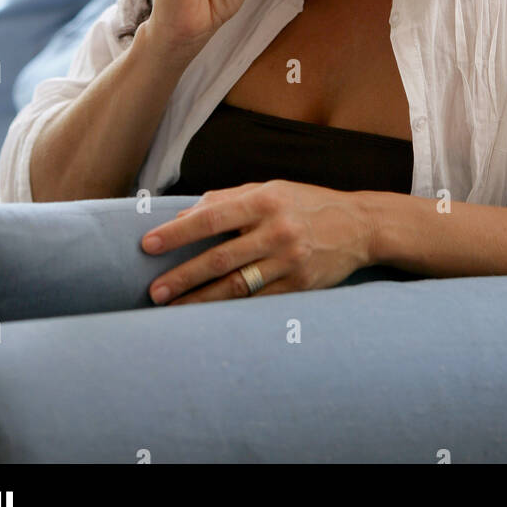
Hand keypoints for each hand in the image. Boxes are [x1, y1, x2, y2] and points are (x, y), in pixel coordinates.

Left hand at [140, 180, 374, 304]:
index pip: (211, 217)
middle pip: (220, 257)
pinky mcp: (300, 285)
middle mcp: (277, 230)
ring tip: (173, 310)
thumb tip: (183, 217)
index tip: (148, 245)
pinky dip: (232, 309)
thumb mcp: (269, 189)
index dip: (177, 233)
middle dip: (183, 276)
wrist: (358, 225)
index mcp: (264, 200)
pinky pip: (259, 301)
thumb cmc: (305, 203)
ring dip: (201, 300)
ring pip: (237, 285)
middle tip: (154, 291)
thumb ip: (227, 200)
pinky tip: (210, 316)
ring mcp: (289, 260)